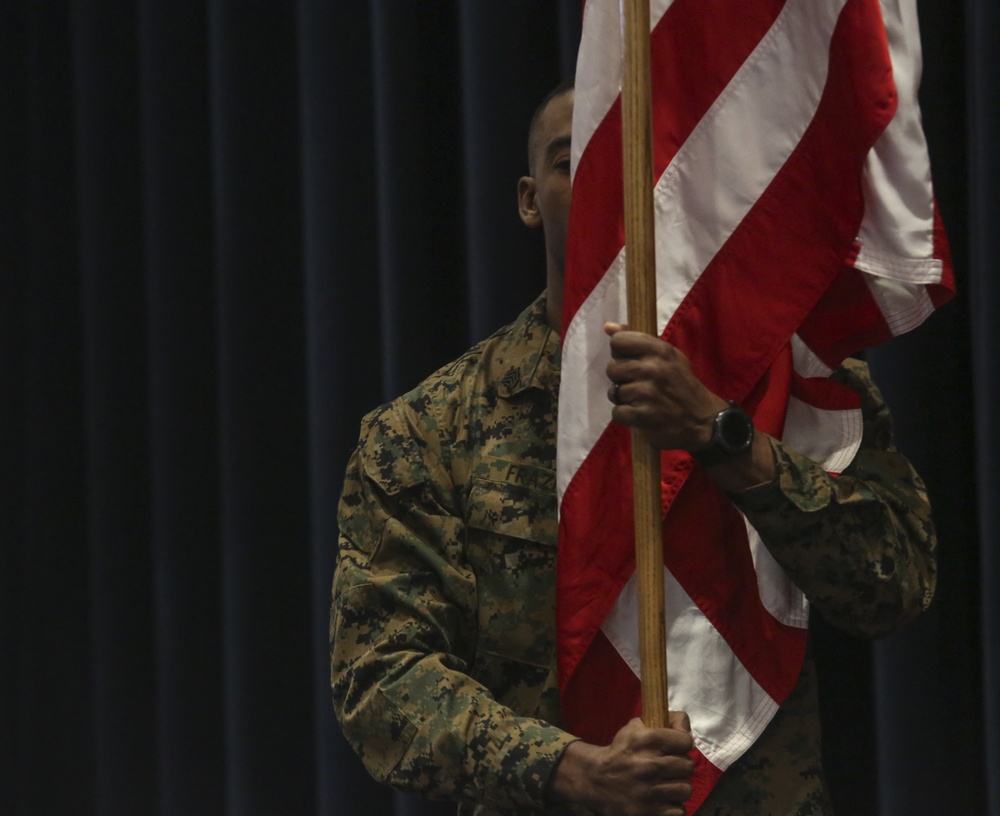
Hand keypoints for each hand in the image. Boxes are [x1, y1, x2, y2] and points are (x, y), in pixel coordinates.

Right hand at [548, 713, 694, 815]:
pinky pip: (679, 810)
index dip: (683, 744)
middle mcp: (649, 765)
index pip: (685, 741)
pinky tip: (661, 799)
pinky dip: (672, 806)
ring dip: (677, 787)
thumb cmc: (620, 752)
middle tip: (669, 767)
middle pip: (687, 765)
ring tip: (665, 784)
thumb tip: (685, 726)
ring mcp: (650, 791)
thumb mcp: (635, 728)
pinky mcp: (650, 812)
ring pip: (685, 789)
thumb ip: (663, 722)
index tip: (676, 747)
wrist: (595, 780)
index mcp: (646, 741)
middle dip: (679, 766)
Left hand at [604, 323, 725, 451]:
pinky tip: (639, 414)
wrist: (702, 420)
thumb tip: (608, 327)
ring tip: (641, 400)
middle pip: (612, 368)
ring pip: (614, 391)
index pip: (618, 341)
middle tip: (638, 384)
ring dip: (624, 398)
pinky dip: (625, 416)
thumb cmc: (681, 384)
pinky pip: (617, 412)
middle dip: (621, 378)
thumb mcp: (667, 356)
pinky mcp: (643, 415)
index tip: (630, 361)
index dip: (620, 352)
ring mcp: (647, 392)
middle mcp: (652, 368)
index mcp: (659, 350)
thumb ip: (637, 340)